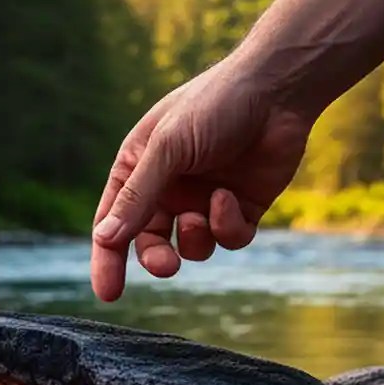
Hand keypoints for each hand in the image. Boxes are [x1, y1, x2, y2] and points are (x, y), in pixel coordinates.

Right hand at [90, 56, 312, 301]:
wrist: (278, 91)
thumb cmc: (215, 106)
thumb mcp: (168, 148)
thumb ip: (138, 196)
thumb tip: (105, 238)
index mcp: (140, 167)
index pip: (113, 221)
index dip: (107, 258)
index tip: (108, 293)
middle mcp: (169, 187)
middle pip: (150, 242)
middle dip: (157, 257)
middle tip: (165, 266)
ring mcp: (205, 198)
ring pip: (193, 246)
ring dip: (197, 237)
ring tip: (205, 212)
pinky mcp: (241, 207)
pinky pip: (228, 238)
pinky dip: (228, 225)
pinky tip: (231, 198)